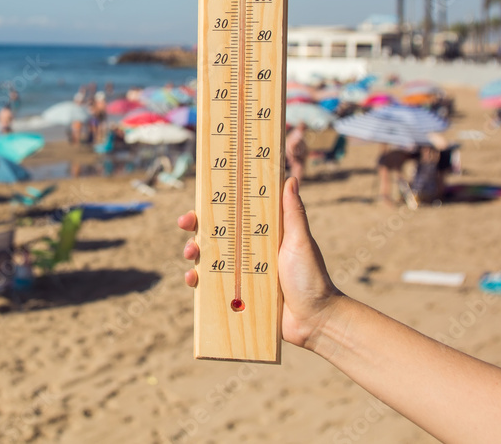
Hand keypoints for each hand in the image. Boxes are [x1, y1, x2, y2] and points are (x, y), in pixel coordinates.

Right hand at [177, 177, 343, 348]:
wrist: (315, 320)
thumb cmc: (312, 278)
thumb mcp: (301, 242)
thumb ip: (293, 213)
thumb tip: (291, 179)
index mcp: (260, 236)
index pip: (232, 215)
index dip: (213, 207)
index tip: (199, 201)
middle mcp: (247, 253)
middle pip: (213, 235)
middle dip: (194, 227)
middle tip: (185, 223)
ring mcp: (239, 275)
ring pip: (207, 259)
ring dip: (192, 252)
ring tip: (190, 253)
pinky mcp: (236, 296)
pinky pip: (210, 287)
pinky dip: (197, 281)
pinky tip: (193, 279)